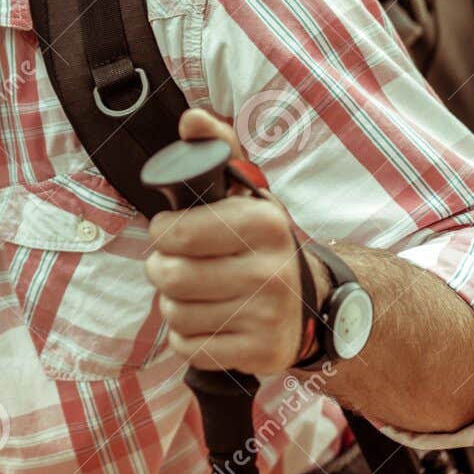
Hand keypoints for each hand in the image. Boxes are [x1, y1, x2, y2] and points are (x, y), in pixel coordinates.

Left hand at [142, 108, 321, 374]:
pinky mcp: (262, 354)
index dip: (161, 232)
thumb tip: (191, 120)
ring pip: (174, 314)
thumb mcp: (248, 190)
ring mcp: (269, 316)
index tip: (170, 230)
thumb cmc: (260, 239)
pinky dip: (187, 335)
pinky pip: (189, 347)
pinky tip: (209, 319)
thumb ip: (218, 149)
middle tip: (174, 263)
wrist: (312, 300)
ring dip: (173, 303)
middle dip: (160, 269)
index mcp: (265, 223)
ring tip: (194, 291)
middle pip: (169, 276)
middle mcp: (272, 271)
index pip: (175, 233)